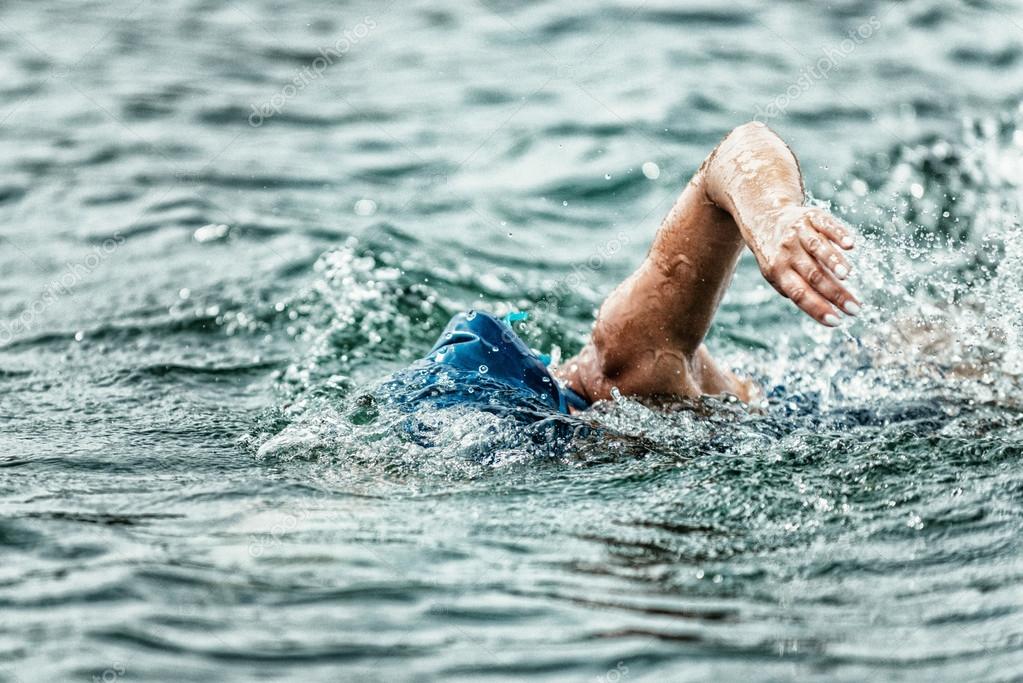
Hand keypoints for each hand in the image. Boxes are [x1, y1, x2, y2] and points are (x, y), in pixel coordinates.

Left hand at [751, 205, 858, 326]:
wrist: (765, 217)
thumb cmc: (778, 255)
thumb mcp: (778, 275)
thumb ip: (796, 290)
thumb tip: (823, 310)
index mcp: (778, 271)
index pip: (799, 293)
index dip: (817, 308)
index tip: (837, 321)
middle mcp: (788, 252)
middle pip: (813, 275)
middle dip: (835, 294)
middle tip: (855, 308)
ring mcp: (799, 233)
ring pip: (817, 248)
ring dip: (833, 261)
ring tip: (847, 275)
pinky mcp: (811, 216)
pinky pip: (826, 225)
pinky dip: (838, 234)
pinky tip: (850, 245)